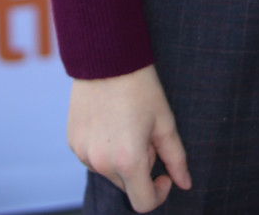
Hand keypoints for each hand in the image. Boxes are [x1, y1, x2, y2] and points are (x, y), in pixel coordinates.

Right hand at [67, 64, 192, 211]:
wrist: (107, 57)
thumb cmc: (141, 87)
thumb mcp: (164, 121)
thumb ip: (176, 158)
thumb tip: (185, 184)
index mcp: (129, 160)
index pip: (143, 203)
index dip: (159, 193)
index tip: (164, 174)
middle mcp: (102, 163)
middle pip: (127, 185)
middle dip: (140, 167)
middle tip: (145, 133)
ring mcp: (83, 153)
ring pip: (109, 171)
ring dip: (121, 158)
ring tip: (126, 123)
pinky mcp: (72, 142)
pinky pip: (92, 157)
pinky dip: (104, 149)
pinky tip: (110, 120)